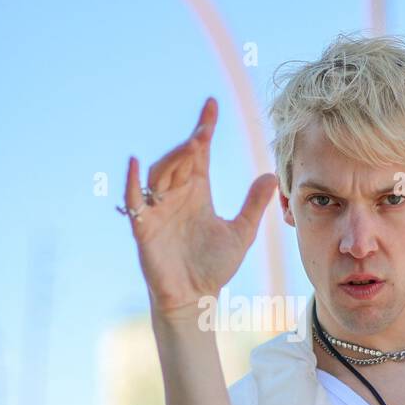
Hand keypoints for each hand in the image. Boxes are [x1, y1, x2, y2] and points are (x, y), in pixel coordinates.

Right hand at [123, 97, 278, 315]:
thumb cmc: (213, 268)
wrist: (195, 298)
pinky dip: (132, 182)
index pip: (200, 154)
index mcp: (197, 193)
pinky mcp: (144, 227)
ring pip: (159, 174)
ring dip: (172, 159)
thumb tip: (271, 175)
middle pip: (179, 159)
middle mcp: (175, 196)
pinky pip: (134, 199)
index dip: (204, 129)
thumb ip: (253, 204)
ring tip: (189, 148)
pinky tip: (135, 163)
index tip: (212, 105)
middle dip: (191, 144)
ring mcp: (158, 210)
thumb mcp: (241, 232)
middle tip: (205, 134)